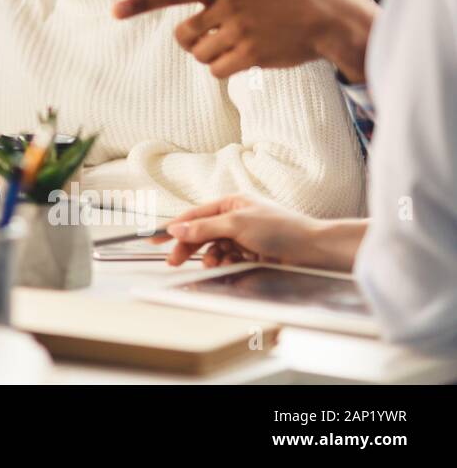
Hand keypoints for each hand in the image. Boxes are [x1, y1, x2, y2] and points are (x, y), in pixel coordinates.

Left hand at [111, 0, 374, 81]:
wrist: (326, 15)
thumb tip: (186, 26)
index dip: (142, 4)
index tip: (113, 11)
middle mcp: (227, 4)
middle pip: (183, 36)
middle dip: (192, 44)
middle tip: (213, 40)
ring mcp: (239, 29)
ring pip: (199, 56)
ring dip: (212, 57)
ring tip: (239, 45)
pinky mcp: (251, 53)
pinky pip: (217, 70)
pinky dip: (225, 69)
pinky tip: (246, 57)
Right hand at [151, 195, 327, 267]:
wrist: (313, 250)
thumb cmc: (280, 229)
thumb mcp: (236, 225)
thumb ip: (204, 227)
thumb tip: (176, 229)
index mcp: (231, 202)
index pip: (194, 214)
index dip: (173, 226)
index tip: (153, 237)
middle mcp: (235, 217)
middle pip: (201, 232)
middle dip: (188, 246)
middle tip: (174, 262)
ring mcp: (244, 236)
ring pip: (214, 248)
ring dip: (210, 256)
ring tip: (213, 264)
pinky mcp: (252, 253)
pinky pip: (228, 258)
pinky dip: (225, 262)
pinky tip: (228, 265)